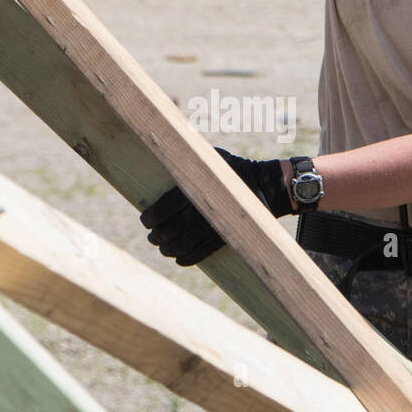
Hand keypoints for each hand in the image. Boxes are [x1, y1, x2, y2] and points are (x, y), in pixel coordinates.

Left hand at [139, 148, 292, 265]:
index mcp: (196, 188)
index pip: (165, 206)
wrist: (266, 186)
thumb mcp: (212, 158)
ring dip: (169, 249)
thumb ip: (191, 160)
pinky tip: (179, 258)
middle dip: (157, 235)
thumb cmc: (234, 169)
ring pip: (184, 244)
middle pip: (171, 228)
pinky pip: (201, 253)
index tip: (146, 220)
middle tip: (152, 236)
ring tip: (163, 248)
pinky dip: (187, 258)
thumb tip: (166, 152)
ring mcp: (214, 225)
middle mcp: (203, 209)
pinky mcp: (225, 238)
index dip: (152, 216)